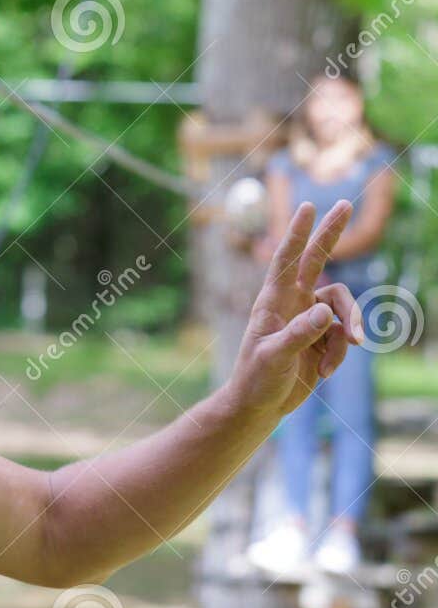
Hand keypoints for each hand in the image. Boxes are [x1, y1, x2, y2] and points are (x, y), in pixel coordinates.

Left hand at [227, 200, 361, 420]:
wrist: (261, 405)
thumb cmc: (257, 380)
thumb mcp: (274, 358)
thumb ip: (299, 335)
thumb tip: (326, 312)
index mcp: (273, 302)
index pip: (286, 261)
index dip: (297, 234)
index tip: (307, 206)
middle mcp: (293, 303)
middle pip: (317, 260)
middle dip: (331, 233)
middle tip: (346, 203)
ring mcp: (310, 318)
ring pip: (343, 307)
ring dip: (350, 329)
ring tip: (345, 353)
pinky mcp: (323, 337)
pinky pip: (345, 336)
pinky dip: (340, 354)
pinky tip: (324, 373)